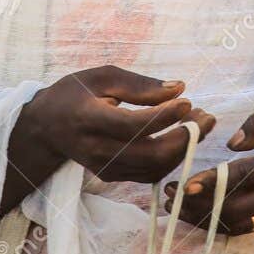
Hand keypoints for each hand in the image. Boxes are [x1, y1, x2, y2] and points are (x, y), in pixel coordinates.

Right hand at [15, 65, 214, 184]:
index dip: (164, 117)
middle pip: (150, 154)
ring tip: (200, 122)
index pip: (132, 126)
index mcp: (88, 119)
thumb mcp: (102, 76)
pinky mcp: (112, 177)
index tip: (188, 101)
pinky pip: (150, 174)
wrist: (47, 127)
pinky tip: (182, 135)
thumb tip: (180, 88)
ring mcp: (104, 167)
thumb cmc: (75, 93)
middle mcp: (96, 149)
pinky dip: (172, 158)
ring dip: (184, 148)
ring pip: (155, 168)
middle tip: (206, 116)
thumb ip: (140, 84)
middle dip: (185, 138)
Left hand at [162, 107, 253, 233]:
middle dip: (196, 203)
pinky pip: (244, 228)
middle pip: (231, 205)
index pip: (242, 176)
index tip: (185, 184)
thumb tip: (230, 142)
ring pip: (234, 222)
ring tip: (175, 206)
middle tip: (167, 194)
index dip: (212, 182)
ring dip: (201, 217)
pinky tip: (198, 216)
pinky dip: (218, 225)